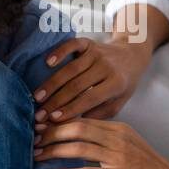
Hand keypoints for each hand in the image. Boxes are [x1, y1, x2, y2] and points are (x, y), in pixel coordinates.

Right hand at [32, 36, 151, 124]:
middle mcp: (106, 67)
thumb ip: (97, 114)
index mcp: (116, 84)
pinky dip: (59, 52)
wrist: (132, 55)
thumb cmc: (121, 85)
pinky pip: (72, 45)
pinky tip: (47, 63)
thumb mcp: (117, 103)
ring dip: (51, 83)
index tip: (52, 119)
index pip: (90, 98)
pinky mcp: (88, 43)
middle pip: (76, 85)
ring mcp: (97, 53)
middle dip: (55, 101)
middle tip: (39, 114)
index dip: (70, 109)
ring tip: (37, 97)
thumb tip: (70, 125)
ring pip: (71, 69)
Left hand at [34, 118, 168, 168]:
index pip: (83, 119)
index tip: (41, 126)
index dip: (59, 121)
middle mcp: (117, 138)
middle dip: (52, 132)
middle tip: (34, 138)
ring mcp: (118, 156)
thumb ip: (106, 141)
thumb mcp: (128, 146)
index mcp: (118, 128)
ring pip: (79, 146)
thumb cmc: (149, 168)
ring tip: (37, 156)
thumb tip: (77, 141)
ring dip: (54, 151)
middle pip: (77, 127)